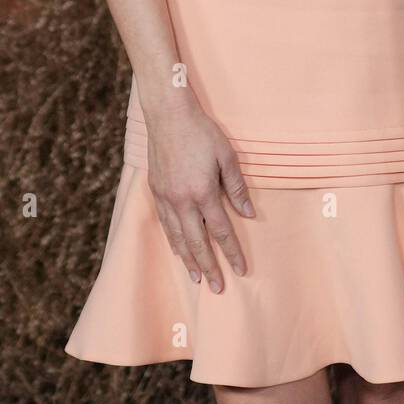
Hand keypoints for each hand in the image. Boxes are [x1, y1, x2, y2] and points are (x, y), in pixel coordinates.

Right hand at [145, 97, 254, 292]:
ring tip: (196, 277)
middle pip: (198, 242)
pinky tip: (179, 249)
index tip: (240, 269)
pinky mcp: (155, 191)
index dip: (231, 252)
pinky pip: (165, 224)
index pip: (221, 231)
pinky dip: (173, 241)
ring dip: (188, 260)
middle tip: (217, 287)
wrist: (168, 115)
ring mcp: (165, 198)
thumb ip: (237, 187)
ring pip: (178, 238)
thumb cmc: (202, 132)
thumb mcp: (227, 156)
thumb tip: (248, 213)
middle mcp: (181, 201)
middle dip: (209, 267)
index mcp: (203, 192)